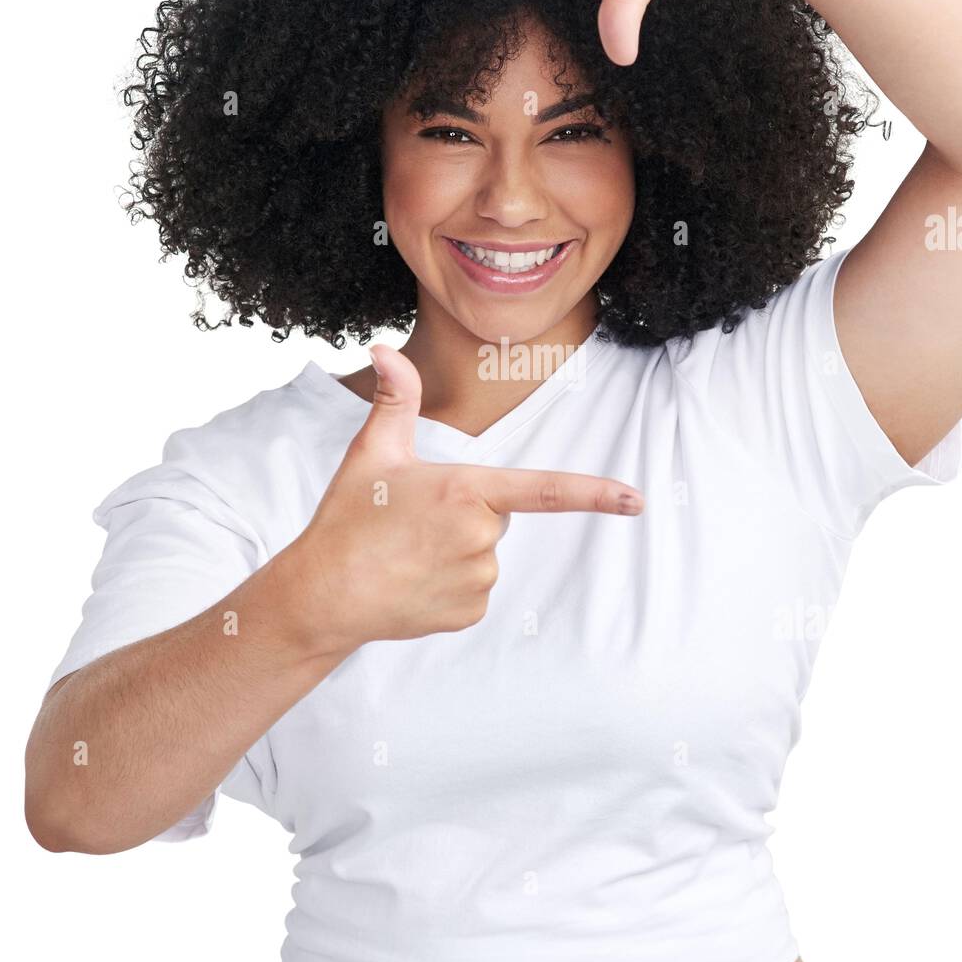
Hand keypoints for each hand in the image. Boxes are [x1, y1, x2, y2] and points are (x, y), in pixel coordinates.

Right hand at [291, 344, 644, 650]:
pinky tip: (411, 582)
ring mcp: (478, 580)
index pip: (545, 490)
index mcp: (467, 491)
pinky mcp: (470, 613)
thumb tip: (382, 348)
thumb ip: (393, 397)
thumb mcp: (371, 452)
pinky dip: (448, 585)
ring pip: (484, 554)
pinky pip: (474, 591)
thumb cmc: (347, 519)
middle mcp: (482, 537)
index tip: (637, 500)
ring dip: (455, 551)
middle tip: (411, 521)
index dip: (596, 494)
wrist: (323, 596)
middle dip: (464, 513)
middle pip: (495, 515)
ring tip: (406, 553)